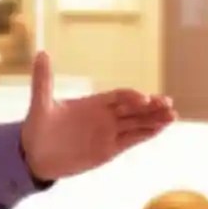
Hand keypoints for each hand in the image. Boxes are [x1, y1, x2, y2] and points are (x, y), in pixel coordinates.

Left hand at [20, 51, 176, 181]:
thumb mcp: (40, 103)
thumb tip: (41, 52)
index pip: (117, 96)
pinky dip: (147, 134)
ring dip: (154, 119)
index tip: (144, 98)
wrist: (34, 156)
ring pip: (137, 123)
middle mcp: (104, 116)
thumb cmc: (37, 128)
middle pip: (133, 109)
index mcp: (91, 103)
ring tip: (173, 115)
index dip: (131, 96)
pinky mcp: (110, 149)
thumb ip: (43, 80)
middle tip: (168, 103)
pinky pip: (132, 139)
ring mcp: (109, 132)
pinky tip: (161, 128)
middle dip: (151, 106)